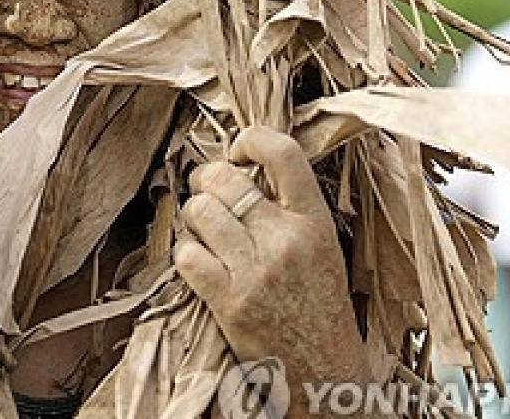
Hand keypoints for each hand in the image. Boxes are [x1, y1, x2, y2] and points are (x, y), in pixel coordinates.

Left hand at [173, 127, 372, 409]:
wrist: (325, 371)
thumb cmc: (318, 305)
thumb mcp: (321, 245)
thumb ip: (288, 206)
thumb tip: (240, 165)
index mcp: (314, 220)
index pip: (283, 153)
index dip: (250, 139)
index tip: (238, 150)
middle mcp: (286, 240)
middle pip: (225, 178)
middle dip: (206, 179)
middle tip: (208, 191)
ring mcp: (256, 270)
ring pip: (199, 211)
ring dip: (193, 216)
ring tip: (203, 229)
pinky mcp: (228, 301)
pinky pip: (186, 254)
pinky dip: (184, 253)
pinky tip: (198, 261)